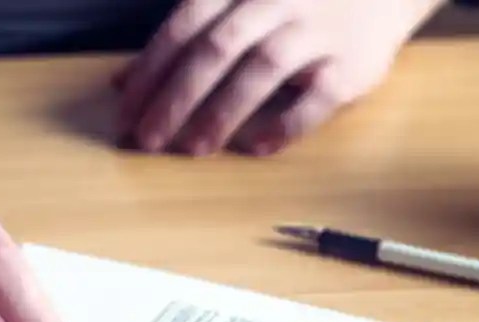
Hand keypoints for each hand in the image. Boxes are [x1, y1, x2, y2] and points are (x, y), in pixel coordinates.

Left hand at [115, 0, 441, 156]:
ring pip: (262, 68)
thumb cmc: (300, 2)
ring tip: (194, 149)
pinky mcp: (352, 64)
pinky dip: (285, 124)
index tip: (126, 110)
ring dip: (223, 111)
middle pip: (217, 48)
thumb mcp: (242, 1)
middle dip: (177, 96)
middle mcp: (277, 1)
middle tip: (148, 138)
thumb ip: (190, 34)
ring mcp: (317, 31)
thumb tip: (126, 81)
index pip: (185, 25)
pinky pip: (317, 97)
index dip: (151, 68)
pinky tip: (257, 148)